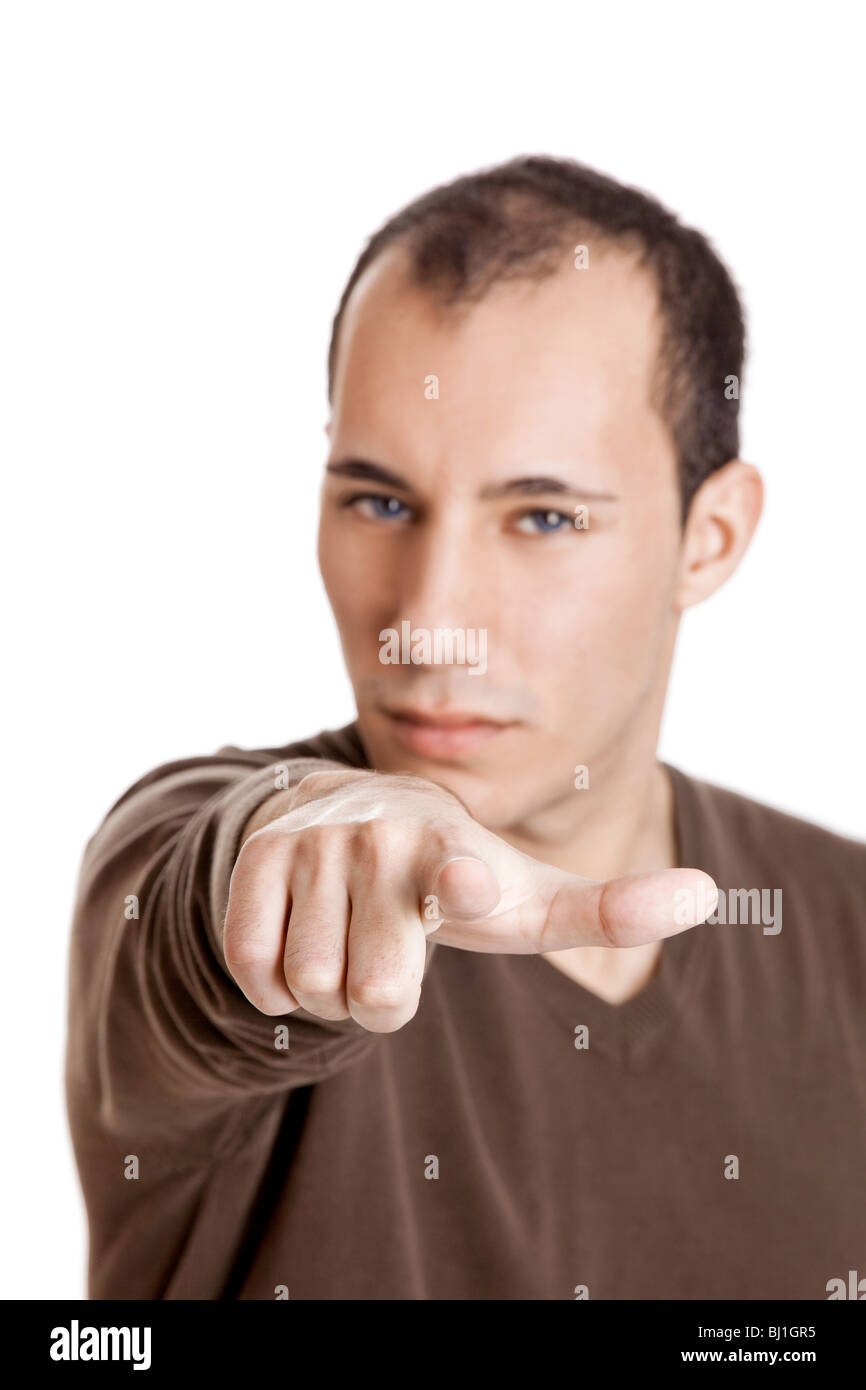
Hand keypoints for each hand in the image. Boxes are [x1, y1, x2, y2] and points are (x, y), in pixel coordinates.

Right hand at [223, 768, 715, 1031]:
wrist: (341, 810)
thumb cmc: (450, 873)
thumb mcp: (525, 896)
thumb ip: (609, 907)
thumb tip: (710, 893)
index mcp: (457, 851)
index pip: (459, 876)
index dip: (463, 886)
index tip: (466, 882)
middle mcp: (383, 838)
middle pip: (373, 994)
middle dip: (380, 997)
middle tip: (391, 948)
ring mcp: (313, 845)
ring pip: (311, 987)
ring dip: (329, 985)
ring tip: (349, 932)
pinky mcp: (254, 859)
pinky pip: (254, 968)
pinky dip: (276, 979)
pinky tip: (303, 933)